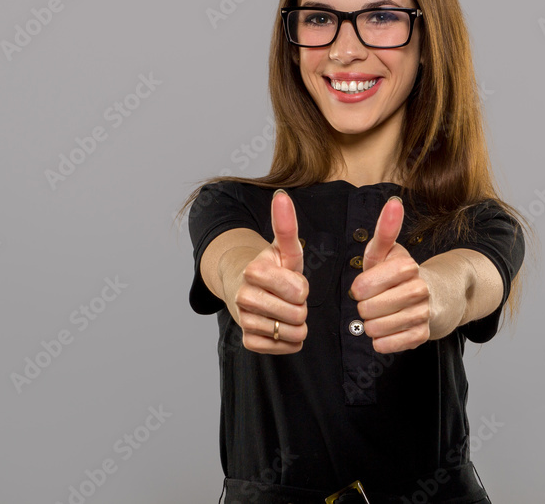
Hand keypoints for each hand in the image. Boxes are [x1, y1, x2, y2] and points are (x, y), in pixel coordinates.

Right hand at [234, 190, 308, 353]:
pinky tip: (280, 327)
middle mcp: (243, 295)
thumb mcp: (284, 249)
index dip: (302, 287)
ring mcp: (243, 319)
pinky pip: (282, 348)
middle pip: (297, 314)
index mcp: (254, 270)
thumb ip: (286, 226)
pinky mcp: (247, 340)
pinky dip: (288, 341)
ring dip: (297, 325)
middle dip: (301, 308)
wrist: (247, 289)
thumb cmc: (274, 269)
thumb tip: (281, 196)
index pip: (297, 290)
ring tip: (286, 311)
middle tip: (291, 299)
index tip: (293, 281)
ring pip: (291, 333)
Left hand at [349, 196, 431, 352]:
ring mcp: (422, 313)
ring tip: (376, 317)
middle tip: (371, 304)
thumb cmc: (398, 274)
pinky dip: (382, 341)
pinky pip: (390, 345)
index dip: (359, 288)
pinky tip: (385, 332)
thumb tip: (393, 203)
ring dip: (370, 326)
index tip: (361, 288)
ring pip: (377, 328)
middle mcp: (418, 289)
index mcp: (407, 267)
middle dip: (363, 308)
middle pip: (369, 309)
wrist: (434, 297)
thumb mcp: (386, 251)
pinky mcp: (423, 334)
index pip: (365, 285)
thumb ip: (384, 230)